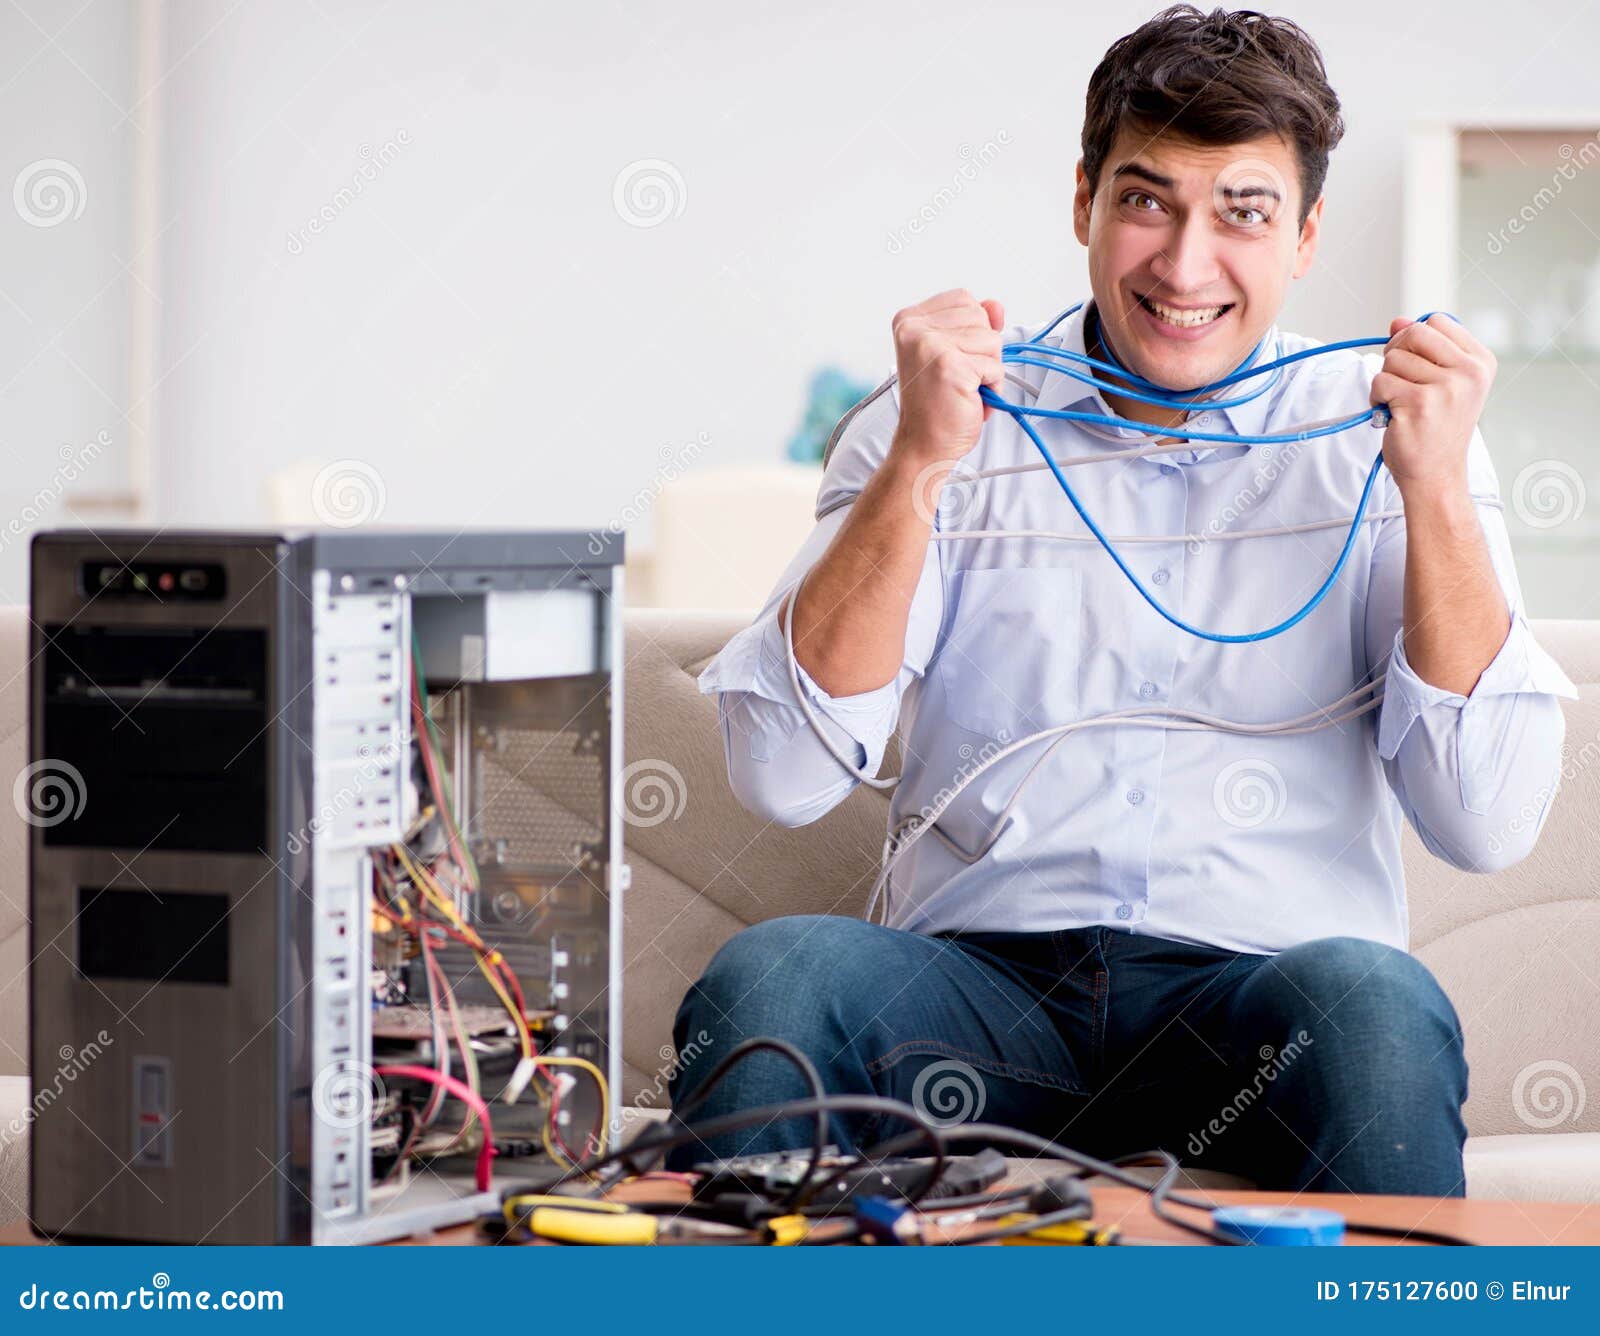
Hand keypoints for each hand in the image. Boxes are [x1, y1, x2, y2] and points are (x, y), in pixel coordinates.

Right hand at [888, 289, 1005, 467]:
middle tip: (958, 376)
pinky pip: (995, 366)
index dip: (971, 330)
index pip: (964, 299)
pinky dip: (991, 387)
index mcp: (909, 320)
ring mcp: (930, 345)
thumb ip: (974, 324)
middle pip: (980, 317)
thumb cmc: (935, 404)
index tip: (952, 358)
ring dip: (987, 370)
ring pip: (992, 340)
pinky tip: (968, 398)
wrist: (923, 444)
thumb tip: (996, 305)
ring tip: (963, 388)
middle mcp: (914, 329)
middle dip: (982, 350)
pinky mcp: (950, 366)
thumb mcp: (954, 353)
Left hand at [1369, 313, 1496, 496]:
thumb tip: (1397, 321)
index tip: (1414, 362)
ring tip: (1400, 403)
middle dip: (1396, 353)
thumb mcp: (1440, 382)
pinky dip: (1377, 397)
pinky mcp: (1419, 403)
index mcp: (1480, 361)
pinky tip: (1392, 414)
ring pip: (1393, 358)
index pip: (1436, 321)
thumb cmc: (1436, 427)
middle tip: (1399, 380)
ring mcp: (1446, 387)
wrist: (1436, 474)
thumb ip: (1422, 349)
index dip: (1414, 337)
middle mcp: (1469, 371)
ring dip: (1386, 380)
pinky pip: (1381, 381)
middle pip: (1414, 333)